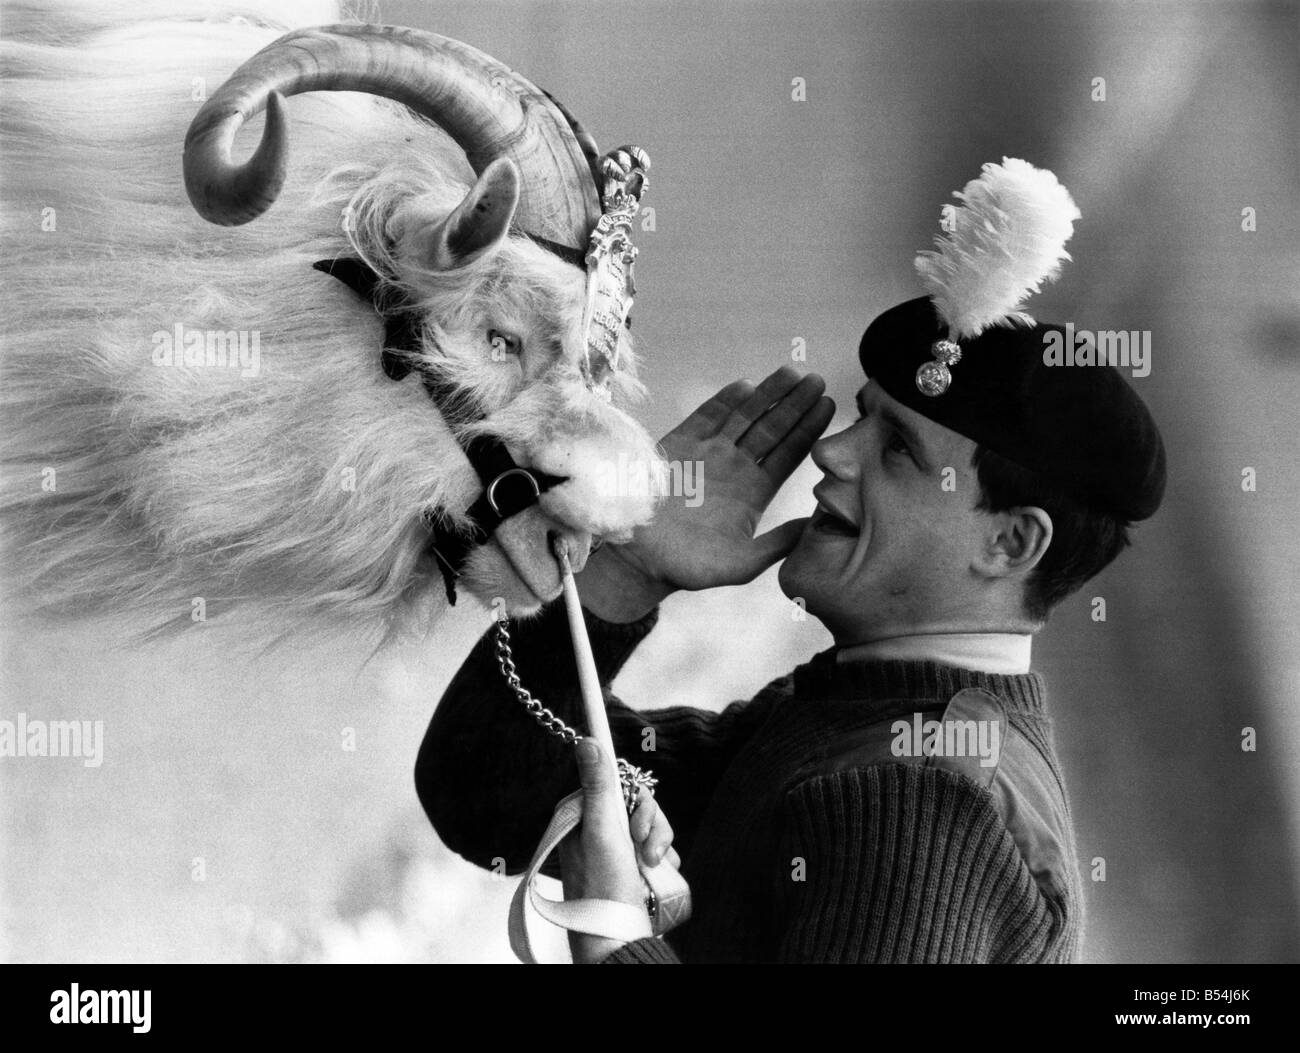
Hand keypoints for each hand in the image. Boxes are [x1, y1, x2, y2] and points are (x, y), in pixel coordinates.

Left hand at [559, 738, 679, 962]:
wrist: (617, 934)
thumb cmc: (604, 883)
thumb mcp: (602, 829)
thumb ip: (598, 785)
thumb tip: (587, 740)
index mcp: (581, 815)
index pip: (617, 785)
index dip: (635, 801)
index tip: (638, 823)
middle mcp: (596, 829)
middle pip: (639, 804)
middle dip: (650, 826)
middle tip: (644, 849)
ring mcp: (616, 848)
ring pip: (652, 825)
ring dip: (659, 845)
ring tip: (650, 867)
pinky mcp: (633, 865)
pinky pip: (659, 847)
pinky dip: (663, 860)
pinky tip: (655, 875)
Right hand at [577, 366, 834, 621]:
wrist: (640, 560)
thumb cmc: (689, 567)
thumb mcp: (742, 563)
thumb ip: (777, 544)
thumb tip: (812, 525)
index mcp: (754, 492)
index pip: (788, 454)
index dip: (808, 430)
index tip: (829, 406)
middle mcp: (735, 468)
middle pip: (771, 429)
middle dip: (794, 404)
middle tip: (817, 380)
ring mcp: (708, 454)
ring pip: (744, 417)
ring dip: (767, 395)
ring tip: (791, 373)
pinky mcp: (680, 446)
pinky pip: (706, 418)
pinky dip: (724, 402)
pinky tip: (746, 385)